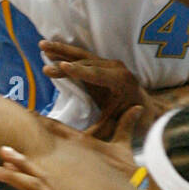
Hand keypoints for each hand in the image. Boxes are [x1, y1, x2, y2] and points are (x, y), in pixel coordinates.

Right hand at [40, 39, 160, 138]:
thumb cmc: (131, 120)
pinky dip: (65, 53)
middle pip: (86, 61)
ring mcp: (109, 64)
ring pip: (83, 55)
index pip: (97, 75)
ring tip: (42, 45)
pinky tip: (49, 49)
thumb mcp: (114, 128)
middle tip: (44, 59)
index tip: (63, 66)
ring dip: (61, 50)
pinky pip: (82, 57)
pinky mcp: (102, 64)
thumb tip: (76, 144)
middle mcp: (116, 68)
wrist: (146, 109)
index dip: (79, 71)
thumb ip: (97, 134)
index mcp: (121, 82)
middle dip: (64, 60)